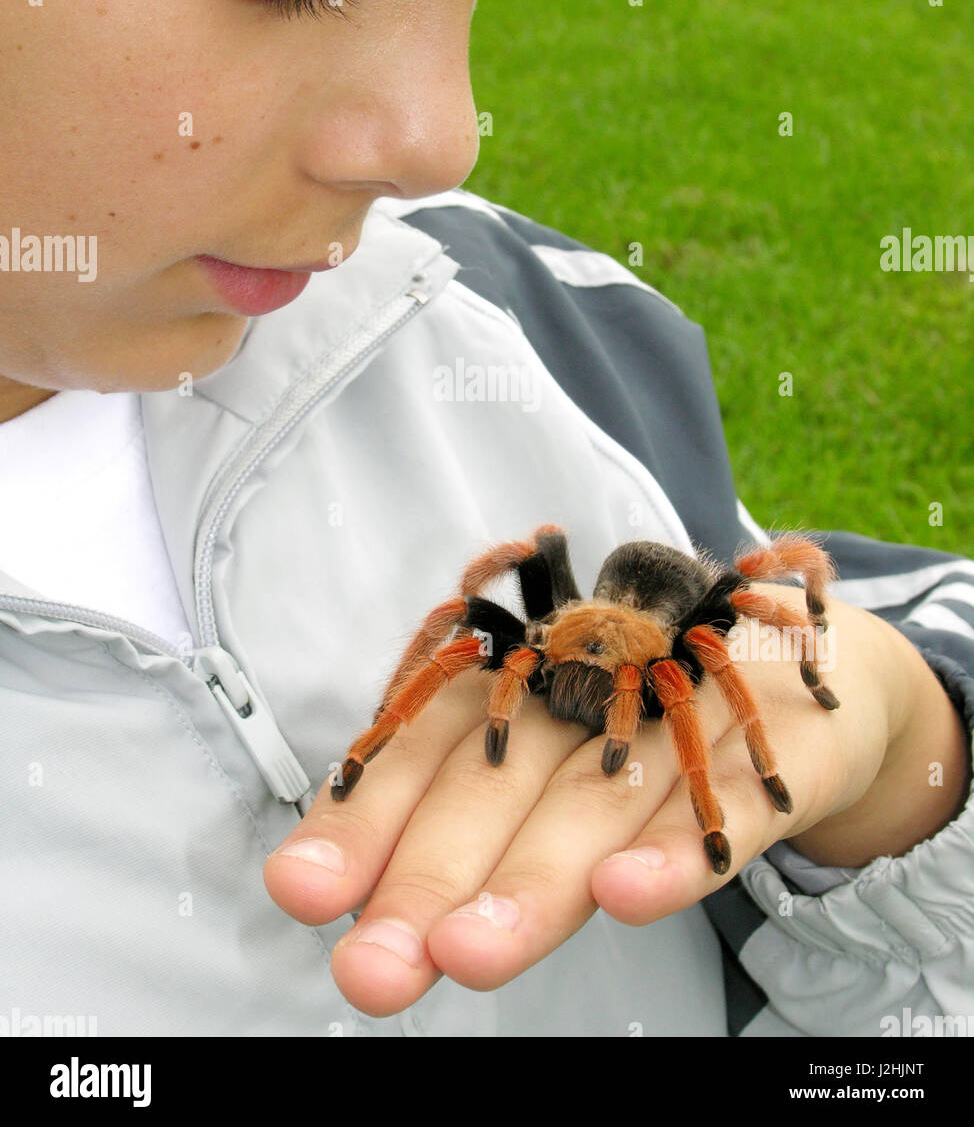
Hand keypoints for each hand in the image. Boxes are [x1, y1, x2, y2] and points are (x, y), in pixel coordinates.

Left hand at [263, 585, 969, 1016]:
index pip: (429, 749)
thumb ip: (458, 810)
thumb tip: (333, 885)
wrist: (801, 668)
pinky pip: (726, 803)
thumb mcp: (548, 750)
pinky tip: (624, 894)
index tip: (303, 887)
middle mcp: (589, 693)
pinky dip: (674, 849)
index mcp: (521, 688)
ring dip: (531, 878)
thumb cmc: (641, 719)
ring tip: (468, 951)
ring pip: (599, 799)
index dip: (366, 818)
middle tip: (373, 962)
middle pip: (500, 782)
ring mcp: (686, 718)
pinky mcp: (774, 751)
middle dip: (430, 875)